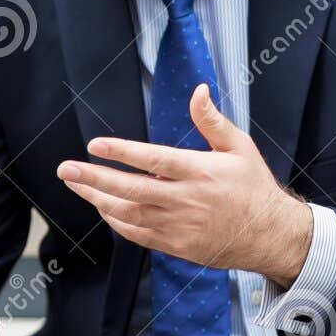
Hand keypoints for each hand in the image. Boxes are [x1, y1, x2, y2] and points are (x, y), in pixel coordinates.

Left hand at [57, 84, 313, 286]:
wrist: (269, 236)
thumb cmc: (252, 187)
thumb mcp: (239, 147)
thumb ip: (212, 120)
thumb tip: (198, 90)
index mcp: (201, 172)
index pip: (154, 159)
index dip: (122, 152)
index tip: (95, 145)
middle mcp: (186, 200)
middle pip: (132, 189)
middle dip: (95, 179)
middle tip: (66, 169)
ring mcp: (178, 226)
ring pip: (128, 213)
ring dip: (98, 199)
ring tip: (76, 184)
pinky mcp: (175, 245)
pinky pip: (137, 233)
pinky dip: (116, 220)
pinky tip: (102, 206)